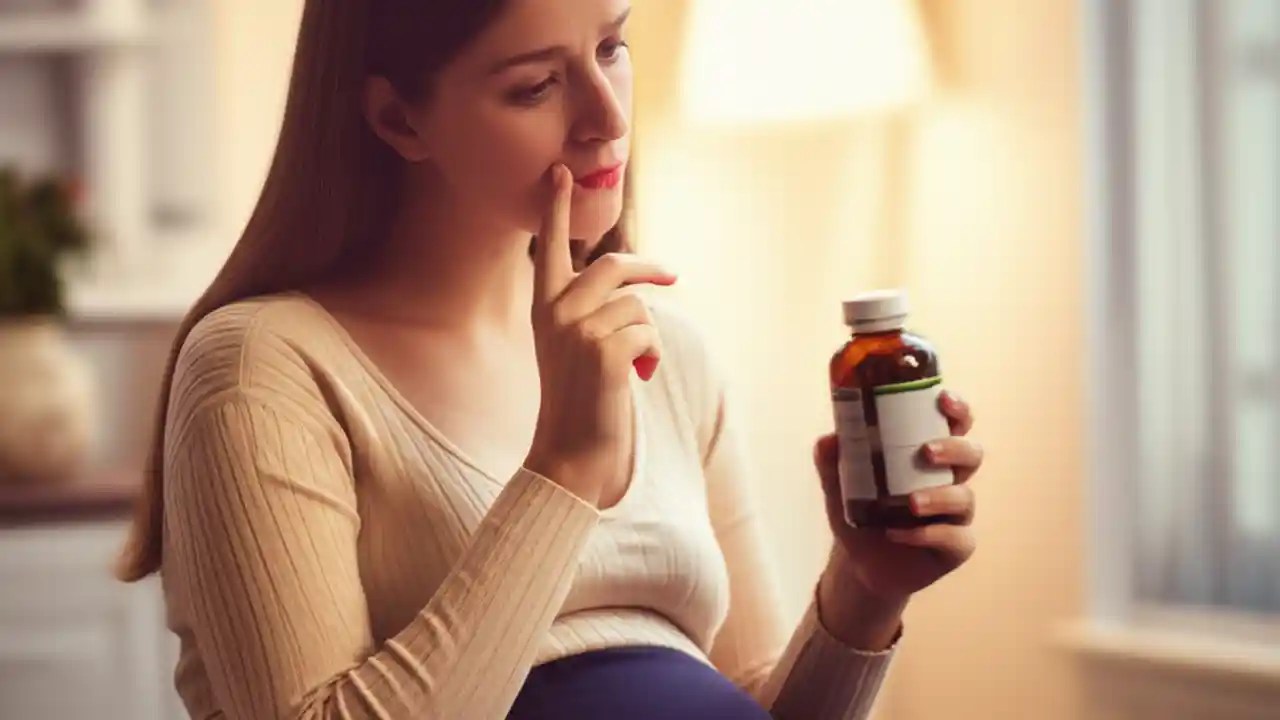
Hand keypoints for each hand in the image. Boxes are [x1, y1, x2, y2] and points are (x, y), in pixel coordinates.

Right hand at [523, 164, 676, 506]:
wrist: (571, 452)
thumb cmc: (581, 399)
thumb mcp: (575, 346)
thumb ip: (592, 309)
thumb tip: (639, 283)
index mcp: (544, 307)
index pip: (551, 247)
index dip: (558, 207)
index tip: (561, 170)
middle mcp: (556, 311)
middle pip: (614, 265)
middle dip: (649, 268)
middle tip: (673, 274)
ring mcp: (578, 329)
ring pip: (638, 305)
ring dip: (647, 334)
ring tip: (632, 365)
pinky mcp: (603, 349)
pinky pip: (648, 330)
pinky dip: (652, 353)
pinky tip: (635, 377)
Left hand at [816, 390, 982, 601]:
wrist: (860, 564)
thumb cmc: (860, 514)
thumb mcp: (841, 487)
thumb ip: (832, 464)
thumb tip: (828, 440)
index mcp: (929, 457)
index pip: (954, 425)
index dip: (957, 410)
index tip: (943, 399)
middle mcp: (949, 481)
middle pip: (971, 454)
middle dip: (954, 449)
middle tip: (926, 451)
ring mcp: (956, 515)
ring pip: (964, 498)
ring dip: (939, 496)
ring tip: (911, 503)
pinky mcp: (955, 547)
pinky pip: (954, 538)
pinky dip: (927, 534)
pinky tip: (899, 534)